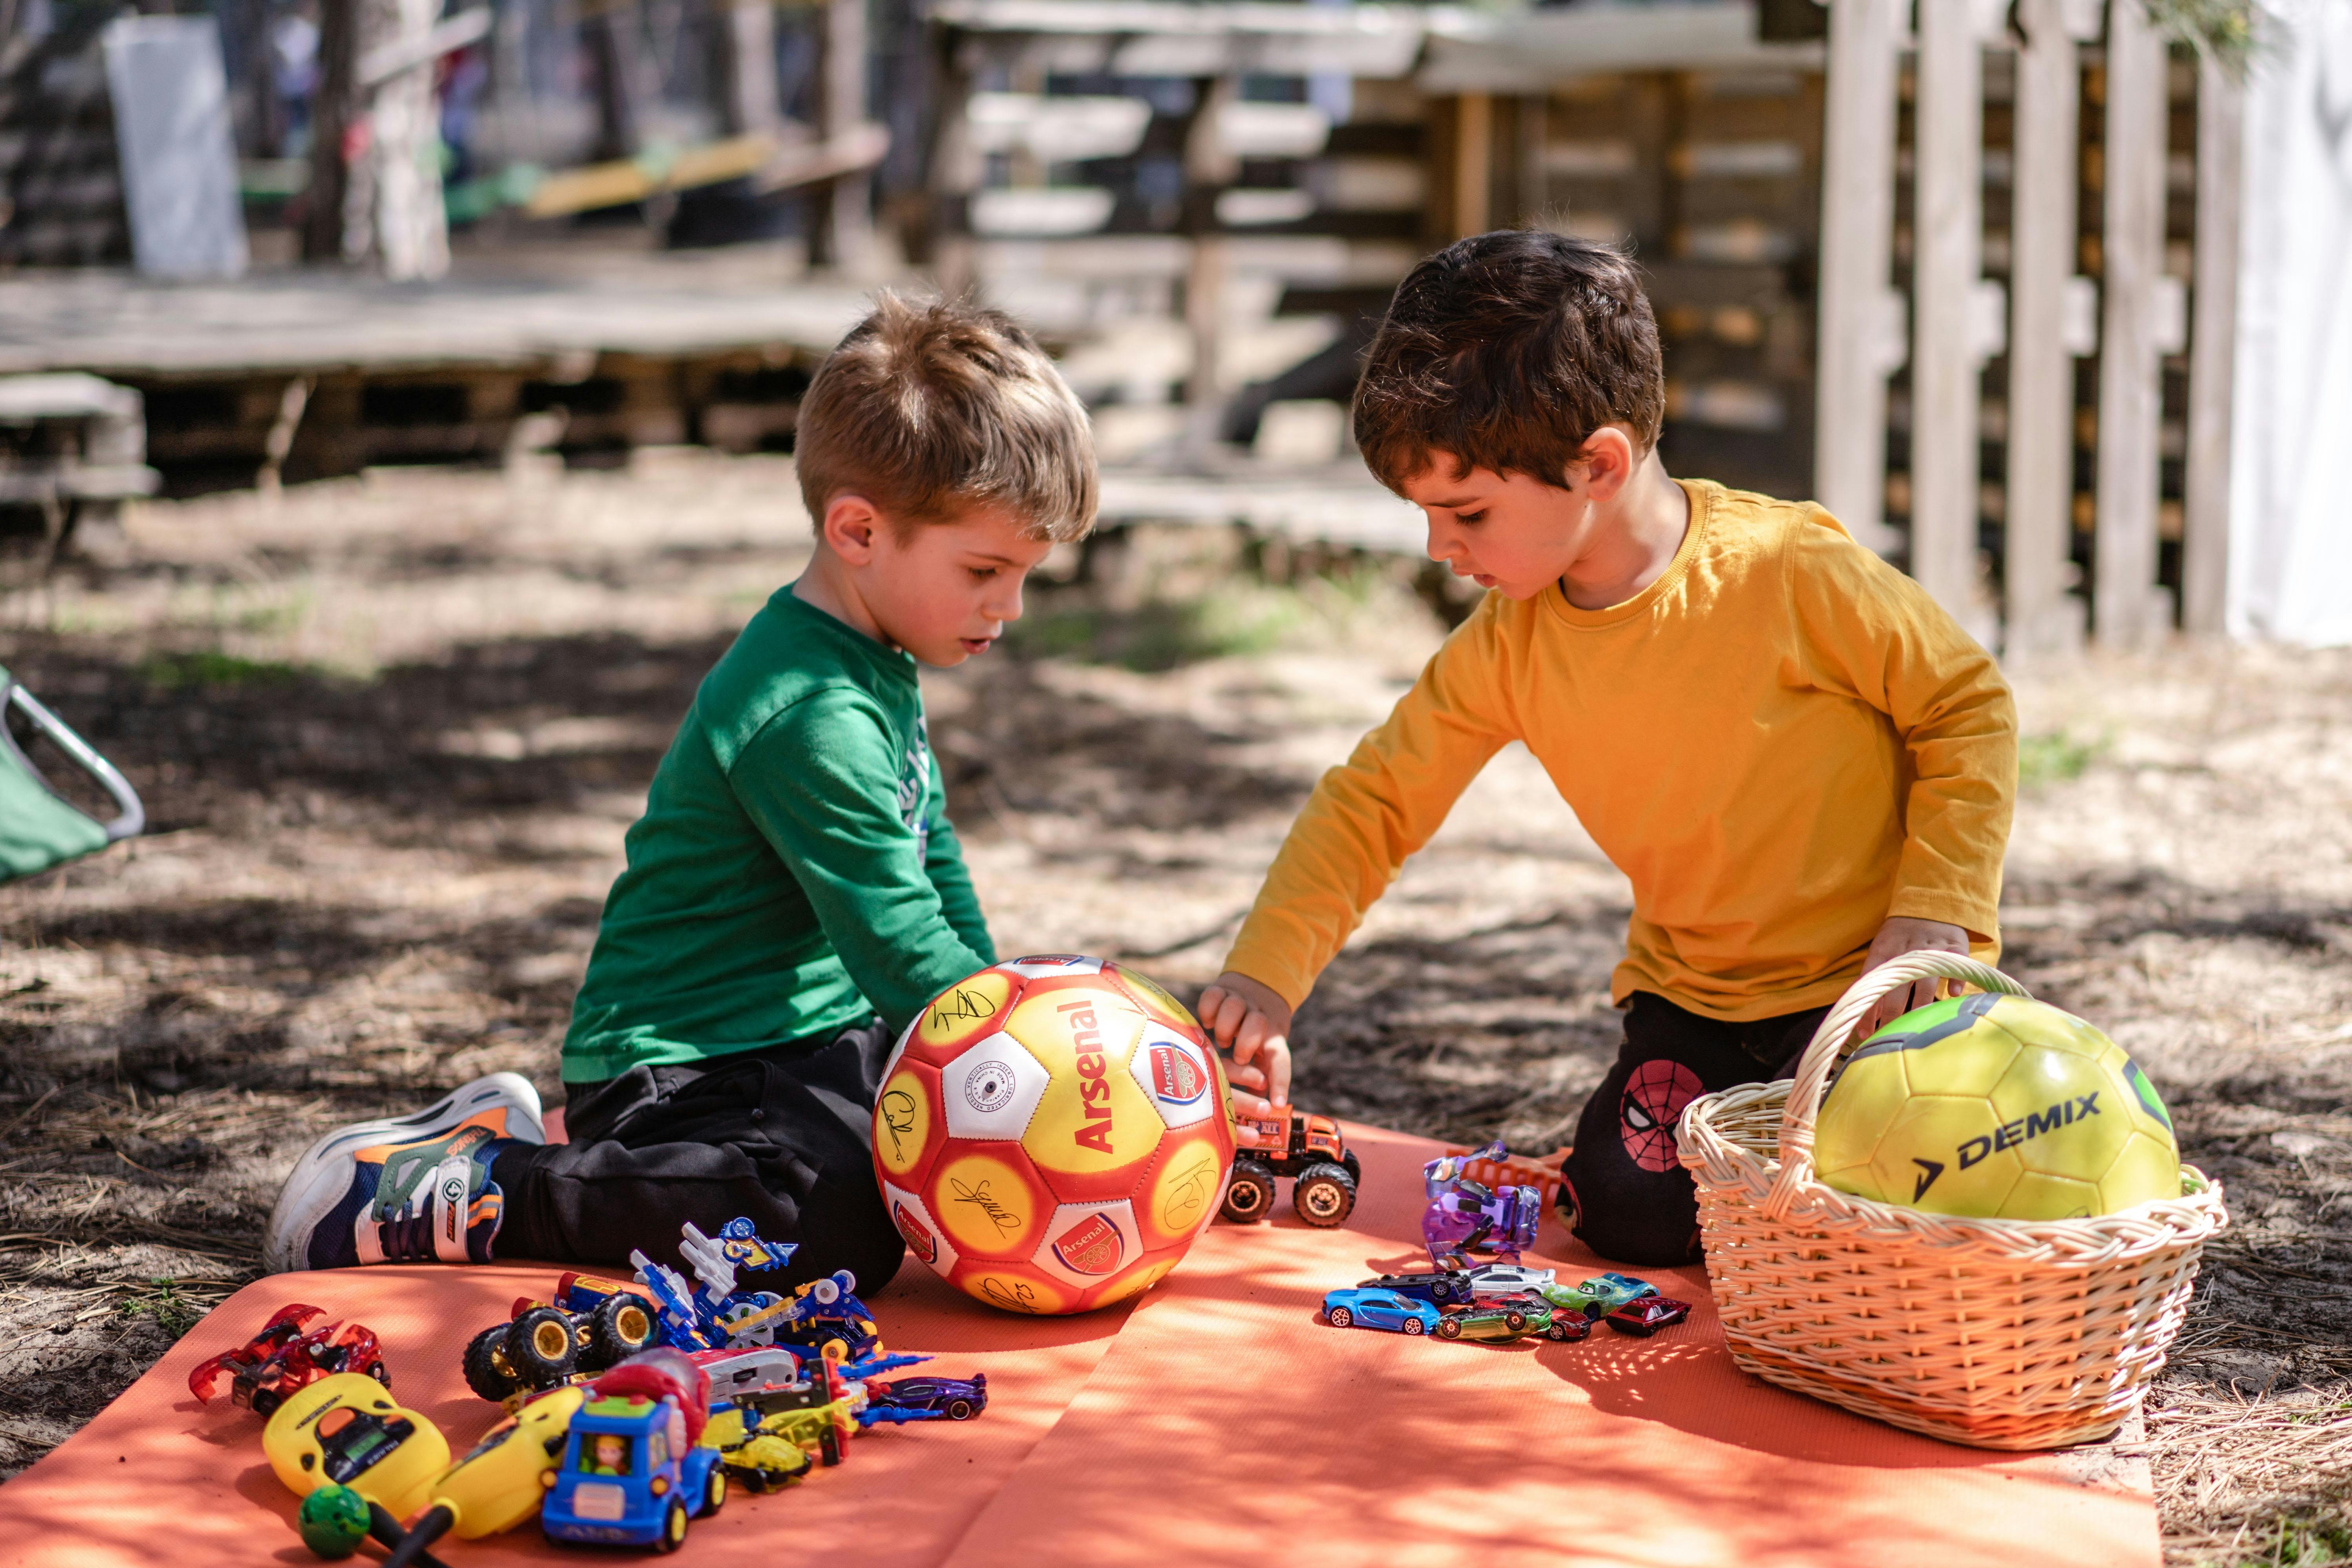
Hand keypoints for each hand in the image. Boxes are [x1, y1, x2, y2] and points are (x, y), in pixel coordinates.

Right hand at [1196, 970, 1294, 1139]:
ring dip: (1226, 1027)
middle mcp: (1257, 1017)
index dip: (1280, 1081)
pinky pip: (1213, 996)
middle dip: (1245, 1046)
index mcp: (1271, 1038)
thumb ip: (1261, 1081)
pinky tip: (1207, 1023)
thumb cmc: (1256, 1035)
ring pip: (1234, 1006)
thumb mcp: (1264, 1056)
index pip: (1280, 1059)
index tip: (1276, 1103)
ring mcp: (1239, 1001)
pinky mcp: (1221, 990)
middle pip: (1256, 1025)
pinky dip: (1208, 1010)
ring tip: (1222, 1042)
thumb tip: (1263, 1116)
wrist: (1256, 988)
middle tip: (1238, 1060)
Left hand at [1860, 917, 1973, 1033]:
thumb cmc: (1898, 937)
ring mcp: (1931, 947)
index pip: (1870, 983)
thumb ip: (1874, 983)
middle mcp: (1905, 949)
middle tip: (1890, 1034)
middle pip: (1896, 984)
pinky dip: (1954, 977)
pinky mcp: (1954, 944)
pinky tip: (1952, 994)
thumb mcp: (1881, 952)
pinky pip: (1955, 961)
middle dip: (1891, 1012)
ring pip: (1925, 976)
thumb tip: (1867, 1021)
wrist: (1927, 903)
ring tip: (1917, 1022)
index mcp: (1883, 951)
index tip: (1865, 1034)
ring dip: (1920, 1000)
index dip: (1867, 1009)